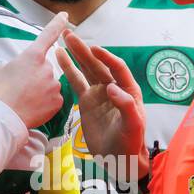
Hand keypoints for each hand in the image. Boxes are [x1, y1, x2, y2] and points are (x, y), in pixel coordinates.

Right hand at [0, 12, 68, 127]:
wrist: (5, 117)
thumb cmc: (0, 92)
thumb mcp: (0, 70)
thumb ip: (12, 64)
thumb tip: (14, 67)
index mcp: (33, 55)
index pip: (48, 34)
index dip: (57, 23)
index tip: (65, 16)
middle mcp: (47, 67)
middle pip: (46, 67)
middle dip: (37, 75)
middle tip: (22, 87)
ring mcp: (55, 84)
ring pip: (50, 84)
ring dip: (41, 90)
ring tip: (26, 99)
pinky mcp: (58, 101)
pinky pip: (54, 99)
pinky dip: (45, 103)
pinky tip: (33, 108)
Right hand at [55, 29, 146, 169]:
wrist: (119, 159)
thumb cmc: (130, 142)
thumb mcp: (133, 125)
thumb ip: (126, 105)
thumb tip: (111, 87)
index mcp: (128, 90)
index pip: (117, 68)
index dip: (106, 58)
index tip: (94, 49)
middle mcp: (113, 87)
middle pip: (98, 64)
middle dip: (84, 50)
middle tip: (70, 34)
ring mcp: (98, 93)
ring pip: (86, 70)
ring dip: (75, 55)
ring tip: (64, 39)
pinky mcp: (87, 101)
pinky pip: (76, 82)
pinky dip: (68, 70)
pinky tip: (60, 57)